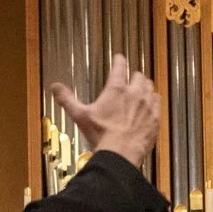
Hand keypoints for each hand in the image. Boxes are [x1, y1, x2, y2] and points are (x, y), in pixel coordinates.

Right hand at [48, 55, 159, 169]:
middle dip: (134, 76)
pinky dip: (154, 101)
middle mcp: (135, 93)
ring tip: (142, 89)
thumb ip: (67, 99)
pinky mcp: (155, 118)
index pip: (120, 67)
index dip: (119, 60)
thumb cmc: (101, 134)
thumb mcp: (80, 115)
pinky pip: (158, 103)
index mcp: (117, 89)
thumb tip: (55, 87)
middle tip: (131, 78)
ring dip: (146, 86)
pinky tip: (151, 103)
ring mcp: (147, 105)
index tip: (119, 58)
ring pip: (150, 87)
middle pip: (139, 76)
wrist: (121, 153)